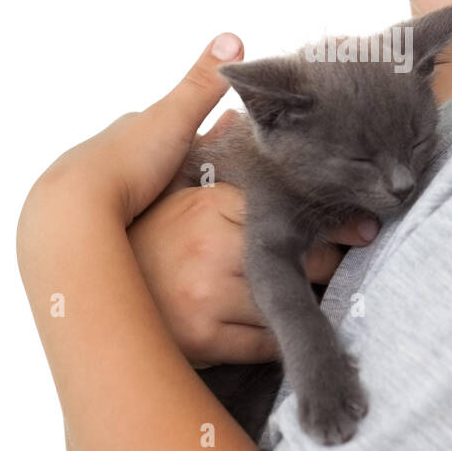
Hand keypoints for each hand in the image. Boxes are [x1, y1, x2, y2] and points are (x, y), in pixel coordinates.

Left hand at [19, 32, 248, 229]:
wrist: (76, 209)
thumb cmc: (127, 159)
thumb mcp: (175, 116)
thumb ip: (203, 83)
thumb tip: (233, 37)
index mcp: (135, 125)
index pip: (175, 120)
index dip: (204, 125)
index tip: (230, 127)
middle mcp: (117, 150)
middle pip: (162, 152)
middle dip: (189, 157)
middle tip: (219, 169)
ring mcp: (107, 186)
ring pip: (148, 183)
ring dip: (170, 186)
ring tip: (197, 201)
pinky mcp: (103, 220)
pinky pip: (138, 213)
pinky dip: (154, 212)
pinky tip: (163, 224)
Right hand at [129, 116, 379, 366]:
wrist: (86, 289)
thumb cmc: (140, 231)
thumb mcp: (169, 181)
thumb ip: (207, 145)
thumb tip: (235, 108)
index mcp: (210, 205)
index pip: (289, 214)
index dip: (331, 224)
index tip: (364, 226)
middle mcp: (210, 248)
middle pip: (301, 260)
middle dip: (326, 264)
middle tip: (345, 266)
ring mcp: (206, 295)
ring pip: (286, 302)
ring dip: (304, 302)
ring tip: (314, 297)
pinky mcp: (204, 338)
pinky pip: (265, 342)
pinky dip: (275, 335)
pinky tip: (275, 325)